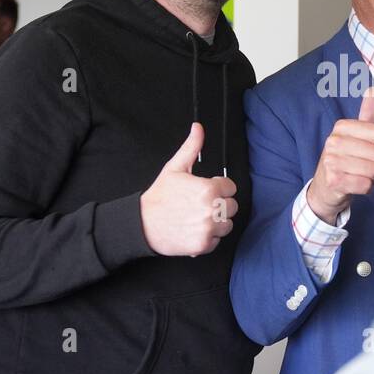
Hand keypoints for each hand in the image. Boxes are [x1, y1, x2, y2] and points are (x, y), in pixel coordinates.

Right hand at [140, 123, 238, 256]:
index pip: (230, 188)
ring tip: (196, 218)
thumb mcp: (175, 168)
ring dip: (215, 223)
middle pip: (231, 207)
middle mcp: (212, 209)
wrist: (142, 224)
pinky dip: (207, 238)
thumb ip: (192, 148)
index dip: (218, 188)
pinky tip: (193, 230)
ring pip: (227, 225)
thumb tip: (198, 128)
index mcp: (209, 189)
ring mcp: (208, 228)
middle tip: (199, 206)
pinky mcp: (204, 245)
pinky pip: (217, 241)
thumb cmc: (160, 196)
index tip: (204, 192)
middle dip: (219, 205)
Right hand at [306, 88, 373, 224]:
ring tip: (361, 175)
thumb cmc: (347, 159)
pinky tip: (356, 184)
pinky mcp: (334, 181)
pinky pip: (366, 185)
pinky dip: (367, 188)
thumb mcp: (356, 135)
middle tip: (369, 166)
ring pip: (373, 171)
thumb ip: (367, 114)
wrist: (325, 188)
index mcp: (341, 127)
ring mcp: (331, 161)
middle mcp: (333, 141)